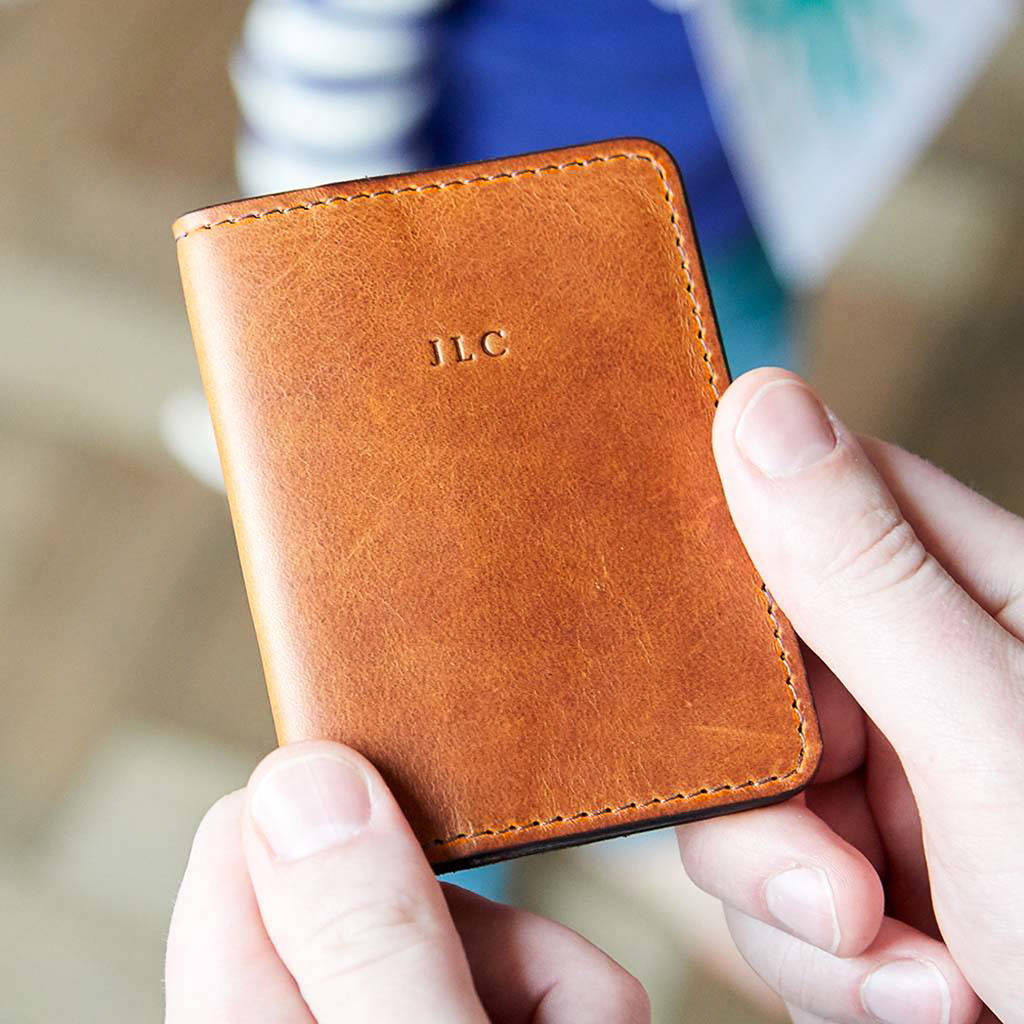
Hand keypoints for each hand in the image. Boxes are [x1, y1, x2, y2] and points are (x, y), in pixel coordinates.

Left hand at [165, 740, 649, 1023]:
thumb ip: (365, 938)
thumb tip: (302, 776)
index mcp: (250, 1013)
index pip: (248, 833)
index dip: (350, 810)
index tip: (444, 834)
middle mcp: (304, 1006)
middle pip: (376, 876)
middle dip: (482, 918)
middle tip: (542, 987)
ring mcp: (372, 1005)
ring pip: (455, 922)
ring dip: (543, 968)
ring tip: (585, 1022)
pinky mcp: (437, 1012)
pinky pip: (503, 971)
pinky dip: (562, 994)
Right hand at [677, 368, 1023, 1023]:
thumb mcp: (991, 740)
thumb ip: (861, 577)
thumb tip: (758, 401)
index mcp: (980, 599)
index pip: (817, 501)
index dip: (732, 540)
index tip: (676, 609)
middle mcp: (928, 683)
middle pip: (756, 681)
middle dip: (770, 808)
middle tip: (840, 890)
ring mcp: (896, 789)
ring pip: (749, 807)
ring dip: (801, 914)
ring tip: (918, 984)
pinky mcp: (868, 880)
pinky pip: (773, 895)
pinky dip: (821, 965)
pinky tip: (918, 1003)